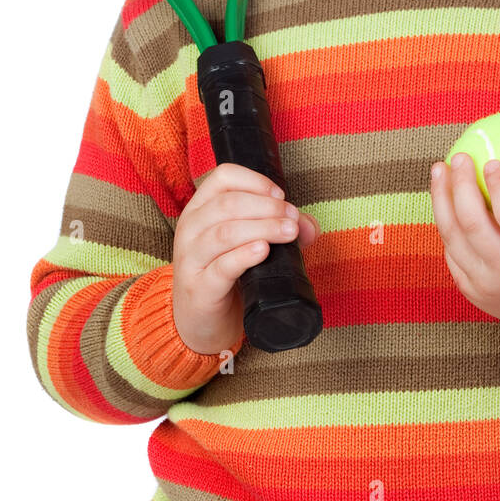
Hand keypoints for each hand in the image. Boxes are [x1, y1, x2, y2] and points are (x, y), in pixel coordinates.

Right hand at [172, 163, 319, 354]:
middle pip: (228, 203)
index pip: (223, 177)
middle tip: (292, 219)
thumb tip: (308, 226)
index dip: (255, 181)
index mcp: (201, 209)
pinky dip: (245, 256)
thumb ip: (279, 228)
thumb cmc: (226, 276)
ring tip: (288, 232)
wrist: (200, 323)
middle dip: (267, 207)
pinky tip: (263, 250)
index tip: (281, 195)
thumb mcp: (248, 245)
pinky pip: (222, 266)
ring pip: (225, 232)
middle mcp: (191, 228)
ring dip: (263, 228)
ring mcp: (191, 258)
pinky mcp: (199, 287)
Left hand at [429, 131, 499, 337]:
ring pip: (453, 239)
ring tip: (440, 169)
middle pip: (474, 226)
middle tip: (459, 155)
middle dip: (459, 186)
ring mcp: (489, 288)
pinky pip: (452, 253)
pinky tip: (444, 197)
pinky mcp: (474, 293)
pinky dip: (445, 224)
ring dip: (441, 200)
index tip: (491, 159)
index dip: (499, 187)